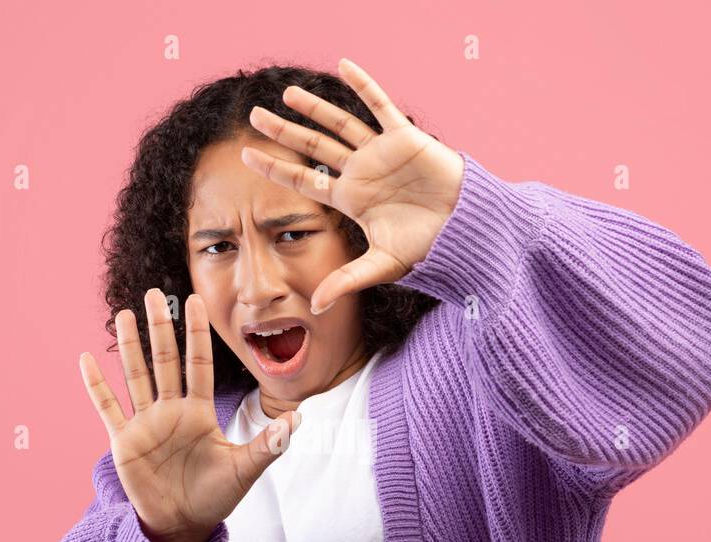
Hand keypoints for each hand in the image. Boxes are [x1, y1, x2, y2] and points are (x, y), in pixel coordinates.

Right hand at [79, 288, 300, 541]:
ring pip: (136, 375)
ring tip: (123, 313)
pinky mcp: (124, 441)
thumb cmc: (215, 497)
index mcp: (199, 411)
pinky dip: (96, 385)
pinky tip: (86, 359)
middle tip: (154, 293)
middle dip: (160, 327)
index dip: (196, 334)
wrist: (184, 525)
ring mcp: (146, 423)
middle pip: (164, 360)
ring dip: (129, 345)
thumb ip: (268, 444)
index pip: (198, 364)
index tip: (194, 301)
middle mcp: (171, 410)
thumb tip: (297, 420)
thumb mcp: (245, 470)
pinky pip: (108, 407)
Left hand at [242, 56, 465, 314]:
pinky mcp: (405, 138)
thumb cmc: (427, 246)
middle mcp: (360, 172)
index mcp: (350, 198)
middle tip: (254, 118)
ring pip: (341, 125)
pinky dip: (363, 86)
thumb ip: (346, 281)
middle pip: (313, 148)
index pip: (304, 179)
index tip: (247, 157)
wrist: (464, 230)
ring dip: (315, 109)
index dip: (276, 168)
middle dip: (284, 132)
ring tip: (287, 94)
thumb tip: (316, 307)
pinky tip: (344, 66)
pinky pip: (380, 107)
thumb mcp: (381, 265)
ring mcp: (381, 153)